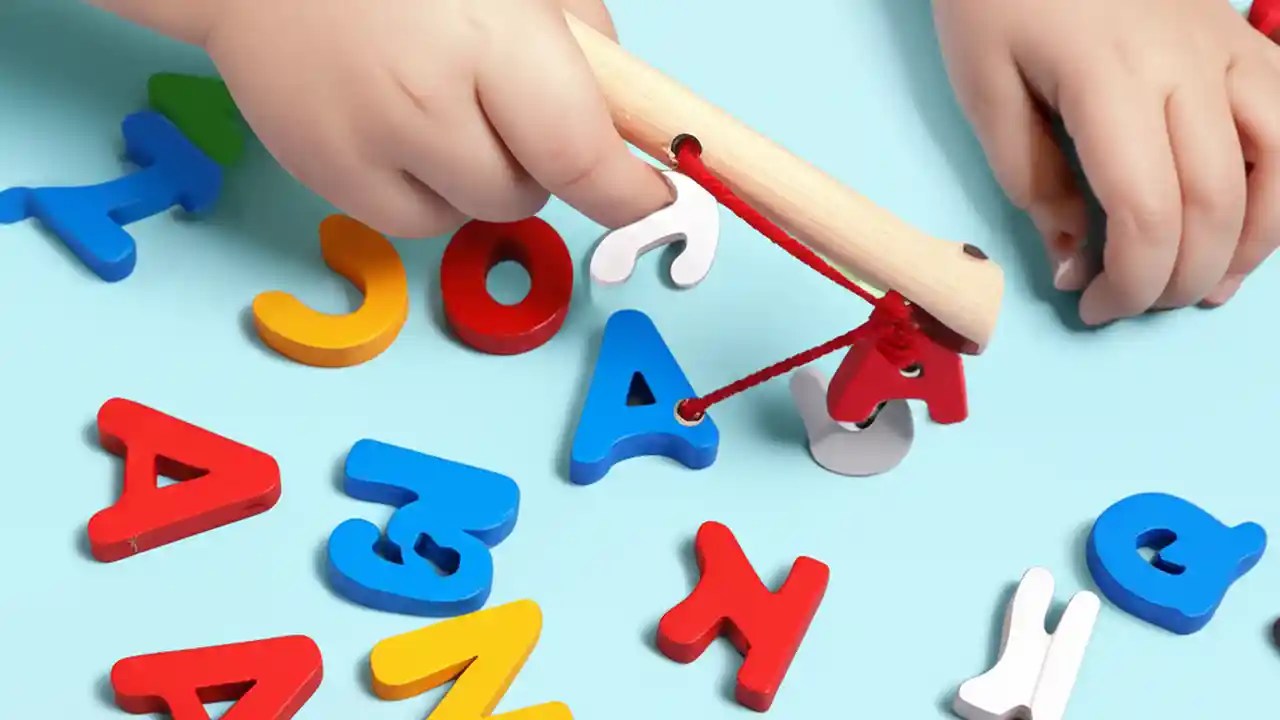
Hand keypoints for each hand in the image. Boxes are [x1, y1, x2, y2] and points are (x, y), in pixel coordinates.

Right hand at [194, 0, 670, 237]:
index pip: (579, 154)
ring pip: (472, 214)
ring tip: (443, 105)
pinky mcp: (325, 177)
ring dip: (482, 177)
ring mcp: (367, 149)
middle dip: (541, 164)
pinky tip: (399, 127)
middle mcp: (425, 105)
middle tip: (512, 107)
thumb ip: (581, 33)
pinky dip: (427, 189)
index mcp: (488, 37)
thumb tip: (617, 111)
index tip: (650, 195)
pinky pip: (412, 221)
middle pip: (527, 194)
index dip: (626, 190)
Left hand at [934, 0, 1279, 322]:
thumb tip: (1076, 261)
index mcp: (1112, 81)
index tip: (1093, 306)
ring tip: (1208, 286)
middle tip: (1135, 304)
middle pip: (1218, 203)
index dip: (1132, 281)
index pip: (1152, 212)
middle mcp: (1190, 66)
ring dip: (1251, 244)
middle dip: (1180, 278)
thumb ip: (1031, 181)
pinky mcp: (1243, 36)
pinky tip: (1253, 220)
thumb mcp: (985, 89)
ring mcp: (1230, 47)